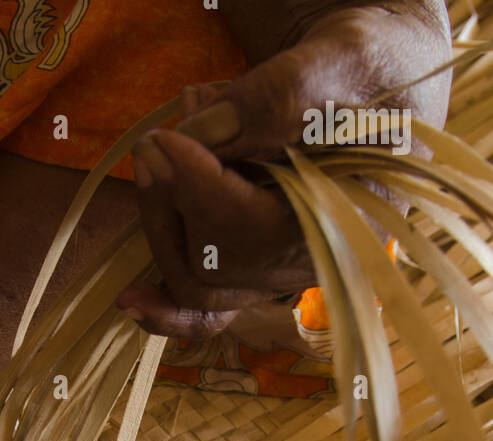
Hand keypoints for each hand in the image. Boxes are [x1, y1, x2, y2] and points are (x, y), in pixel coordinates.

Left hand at [119, 1, 451, 336]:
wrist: (374, 90)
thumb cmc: (364, 73)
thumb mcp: (333, 64)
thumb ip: (273, 98)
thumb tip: (198, 130)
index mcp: (349, 223)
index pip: (253, 228)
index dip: (197, 187)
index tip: (164, 139)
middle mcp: (314, 266)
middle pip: (216, 265)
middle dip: (171, 206)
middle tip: (151, 145)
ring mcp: (281, 277)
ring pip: (201, 285)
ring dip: (162, 231)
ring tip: (151, 167)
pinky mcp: (256, 273)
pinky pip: (210, 313)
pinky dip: (169, 310)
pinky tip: (129, 302)